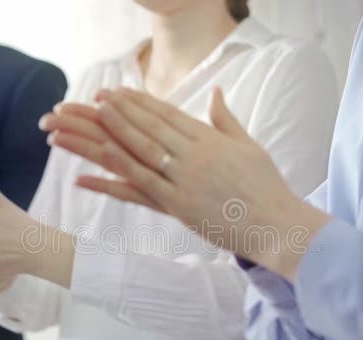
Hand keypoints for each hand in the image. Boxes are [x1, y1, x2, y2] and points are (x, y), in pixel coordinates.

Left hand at [41, 87, 330, 278]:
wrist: (277, 224)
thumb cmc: (266, 187)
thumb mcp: (249, 146)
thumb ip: (226, 119)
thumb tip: (215, 93)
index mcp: (209, 139)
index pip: (167, 114)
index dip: (138, 102)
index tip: (115, 92)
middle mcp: (194, 155)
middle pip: (147, 128)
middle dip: (118, 112)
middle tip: (91, 99)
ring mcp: (184, 180)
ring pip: (140, 152)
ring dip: (110, 135)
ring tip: (86, 121)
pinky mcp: (178, 206)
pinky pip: (140, 188)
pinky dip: (114, 176)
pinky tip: (91, 168)